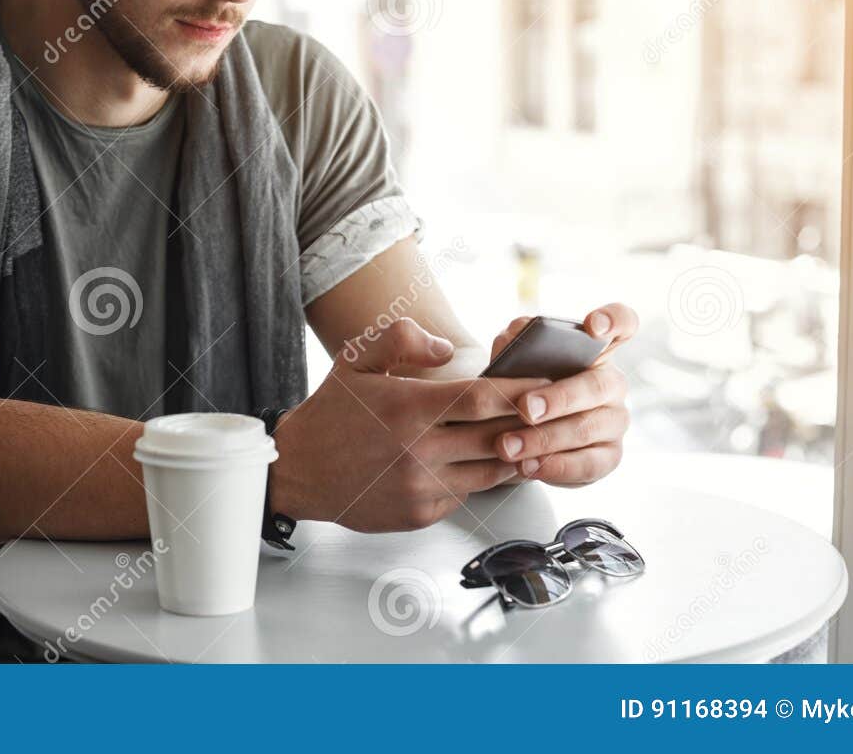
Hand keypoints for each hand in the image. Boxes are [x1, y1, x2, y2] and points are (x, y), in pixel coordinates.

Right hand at [269, 318, 546, 532]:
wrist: (300, 471)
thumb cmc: (332, 412)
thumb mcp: (355, 359)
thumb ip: (401, 338)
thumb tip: (446, 348)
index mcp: (409, 408)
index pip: (484, 399)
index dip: (522, 390)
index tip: (546, 382)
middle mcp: (419, 451)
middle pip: (498, 436)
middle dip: (530, 423)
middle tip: (552, 409)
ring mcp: (422, 487)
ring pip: (491, 471)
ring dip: (513, 453)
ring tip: (528, 435)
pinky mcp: (421, 514)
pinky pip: (467, 494)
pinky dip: (480, 477)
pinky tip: (485, 460)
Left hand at [485, 303, 636, 487]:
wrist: (517, 429)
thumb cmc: (521, 384)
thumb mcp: (514, 359)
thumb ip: (515, 342)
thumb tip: (515, 337)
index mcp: (596, 349)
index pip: (622, 323)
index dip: (613, 320)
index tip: (592, 327)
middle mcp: (613, 383)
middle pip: (597, 386)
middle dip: (559, 398)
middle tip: (524, 408)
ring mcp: (615, 421)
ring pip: (588, 428)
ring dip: (545, 438)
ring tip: (508, 445)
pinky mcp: (609, 456)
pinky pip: (590, 464)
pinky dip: (556, 467)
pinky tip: (527, 467)